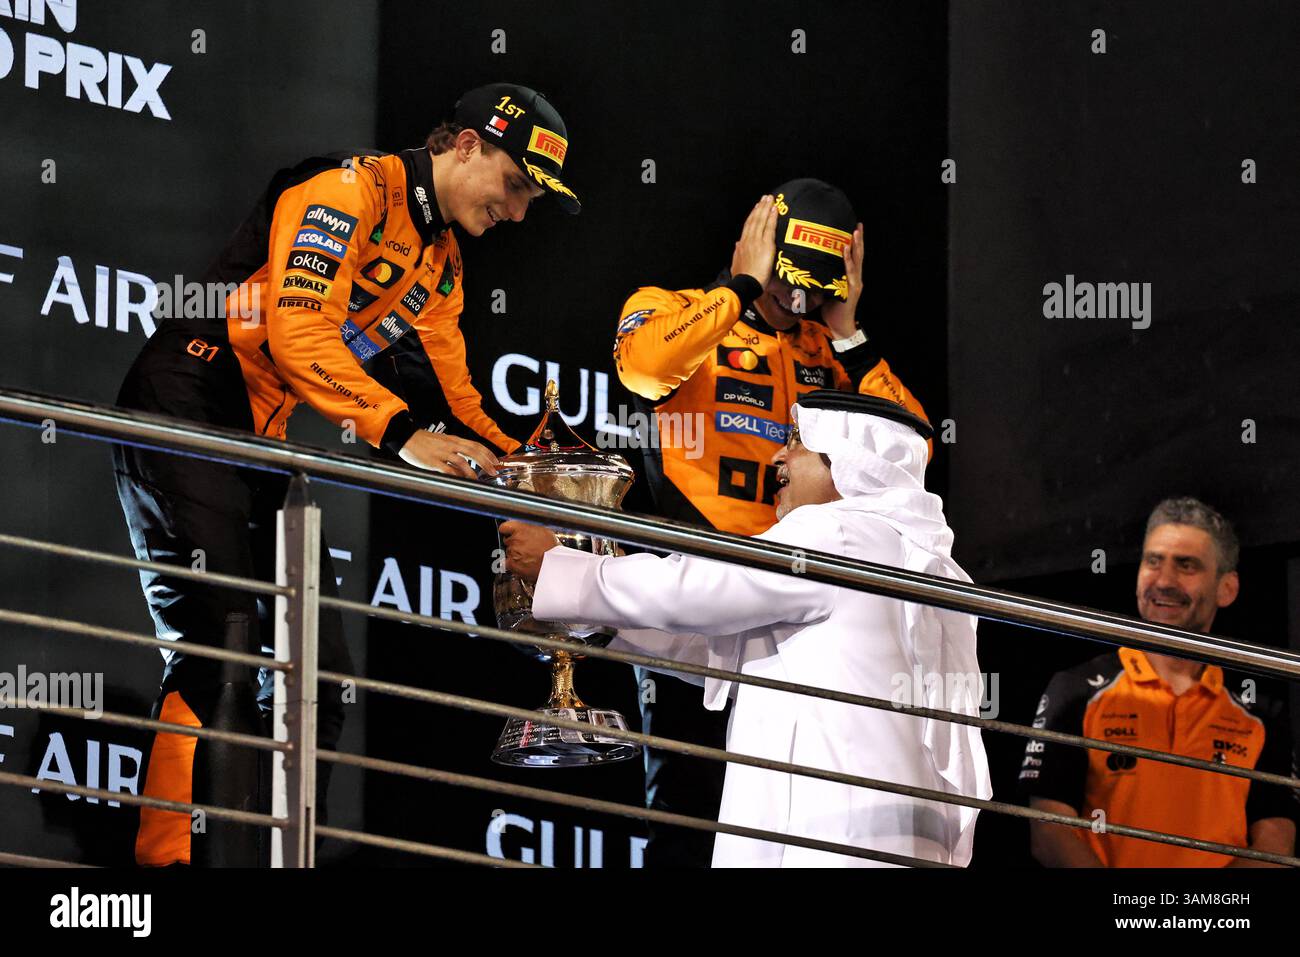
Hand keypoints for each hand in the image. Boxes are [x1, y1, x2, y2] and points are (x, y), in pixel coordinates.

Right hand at [398, 430, 500, 476]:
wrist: (404, 436)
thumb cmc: (422, 441)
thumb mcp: (442, 443)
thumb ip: (454, 452)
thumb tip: (465, 466)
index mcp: (454, 440)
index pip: (475, 445)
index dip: (488, 453)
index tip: (496, 461)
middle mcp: (450, 445)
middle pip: (474, 452)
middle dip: (486, 462)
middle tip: (493, 471)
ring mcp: (442, 453)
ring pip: (463, 461)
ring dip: (473, 471)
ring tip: (478, 479)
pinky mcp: (433, 461)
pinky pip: (448, 469)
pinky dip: (456, 475)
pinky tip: (461, 480)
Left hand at [499, 520, 560, 582]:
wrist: (554, 564)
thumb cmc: (552, 549)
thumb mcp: (544, 532)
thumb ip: (530, 530)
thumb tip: (527, 531)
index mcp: (521, 529)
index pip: (504, 527)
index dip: (507, 531)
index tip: (509, 534)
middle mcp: (514, 539)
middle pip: (507, 541)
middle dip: (514, 544)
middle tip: (525, 548)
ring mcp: (512, 552)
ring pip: (509, 552)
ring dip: (515, 555)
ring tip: (528, 558)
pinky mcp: (511, 564)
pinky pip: (507, 563)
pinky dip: (513, 565)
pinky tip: (523, 565)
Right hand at [729, 195, 777, 287]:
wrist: (745, 285)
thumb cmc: (743, 278)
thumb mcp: (736, 264)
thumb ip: (737, 253)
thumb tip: (737, 244)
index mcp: (741, 245)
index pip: (748, 226)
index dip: (752, 215)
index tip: (756, 207)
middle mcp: (748, 240)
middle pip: (754, 220)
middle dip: (760, 207)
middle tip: (765, 197)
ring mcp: (756, 241)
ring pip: (761, 221)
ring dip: (766, 208)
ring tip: (770, 199)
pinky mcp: (766, 245)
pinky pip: (769, 228)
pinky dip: (772, 217)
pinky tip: (775, 209)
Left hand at [821, 222, 863, 338]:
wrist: (840, 326)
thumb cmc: (832, 309)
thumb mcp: (827, 290)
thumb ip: (824, 279)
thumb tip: (810, 268)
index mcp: (850, 277)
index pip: (853, 256)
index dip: (854, 243)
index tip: (853, 228)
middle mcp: (855, 277)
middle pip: (859, 255)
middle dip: (859, 239)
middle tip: (858, 224)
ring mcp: (855, 282)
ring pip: (857, 260)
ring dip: (856, 245)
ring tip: (854, 232)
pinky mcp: (852, 289)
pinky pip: (849, 271)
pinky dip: (848, 260)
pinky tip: (845, 249)